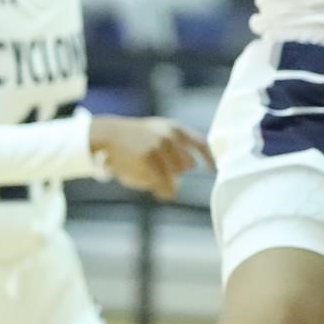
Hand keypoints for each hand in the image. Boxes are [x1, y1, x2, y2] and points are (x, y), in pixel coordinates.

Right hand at [90, 115, 210, 201]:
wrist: (109, 133)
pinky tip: (164, 194)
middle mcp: (170, 136)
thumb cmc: (135, 136)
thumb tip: (195, 163)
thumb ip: (177, 142)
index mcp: (175, 129)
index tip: (215, 170)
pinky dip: (166, 191)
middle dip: (178, 172)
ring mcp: (159, 146)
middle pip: (188, 165)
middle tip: (162, 173)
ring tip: (157, 182)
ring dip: (170, 182)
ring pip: (177, 175)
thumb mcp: (158, 130)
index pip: (201, 144)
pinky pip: (165, 182)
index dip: (210, 158)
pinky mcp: (148, 158)